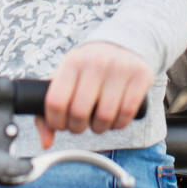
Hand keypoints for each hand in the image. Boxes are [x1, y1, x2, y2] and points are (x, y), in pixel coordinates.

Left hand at [35, 41, 153, 148]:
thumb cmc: (88, 70)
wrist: (122, 45)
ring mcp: (120, 68)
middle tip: (81, 124)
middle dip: (78, 127)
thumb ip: (49, 110)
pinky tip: (115, 118)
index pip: (56, 102)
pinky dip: (119, 124)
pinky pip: (127, 113)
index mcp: (72, 62)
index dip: (56, 122)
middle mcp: (95, 62)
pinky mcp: (140, 76)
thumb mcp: (66, 80)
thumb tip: (46, 143)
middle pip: (79, 113)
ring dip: (100, 128)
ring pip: (105, 117)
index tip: (62, 124)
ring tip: (98, 121)